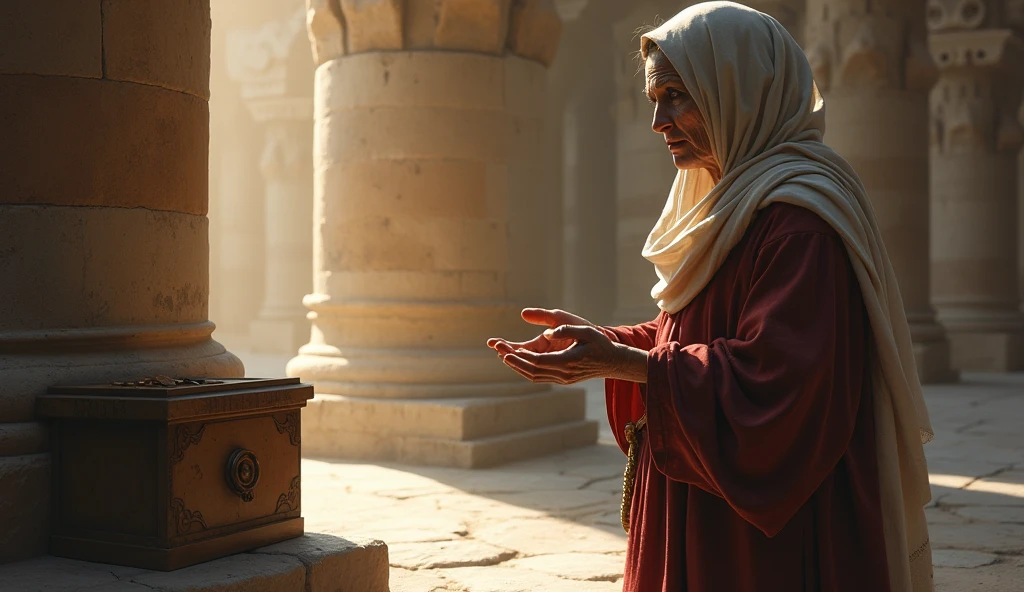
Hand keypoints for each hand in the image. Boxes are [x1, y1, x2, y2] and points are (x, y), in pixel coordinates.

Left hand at [488, 311, 648, 384]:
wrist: (614, 362)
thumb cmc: (600, 343)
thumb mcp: (586, 331)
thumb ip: (566, 330)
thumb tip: (547, 334)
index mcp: (569, 361)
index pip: (539, 362)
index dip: (521, 358)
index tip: (507, 351)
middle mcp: (565, 373)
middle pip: (533, 371)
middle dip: (514, 362)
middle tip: (499, 352)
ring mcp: (564, 379)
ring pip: (536, 376)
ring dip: (519, 368)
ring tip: (504, 357)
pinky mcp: (564, 380)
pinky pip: (541, 377)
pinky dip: (528, 371)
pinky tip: (519, 363)